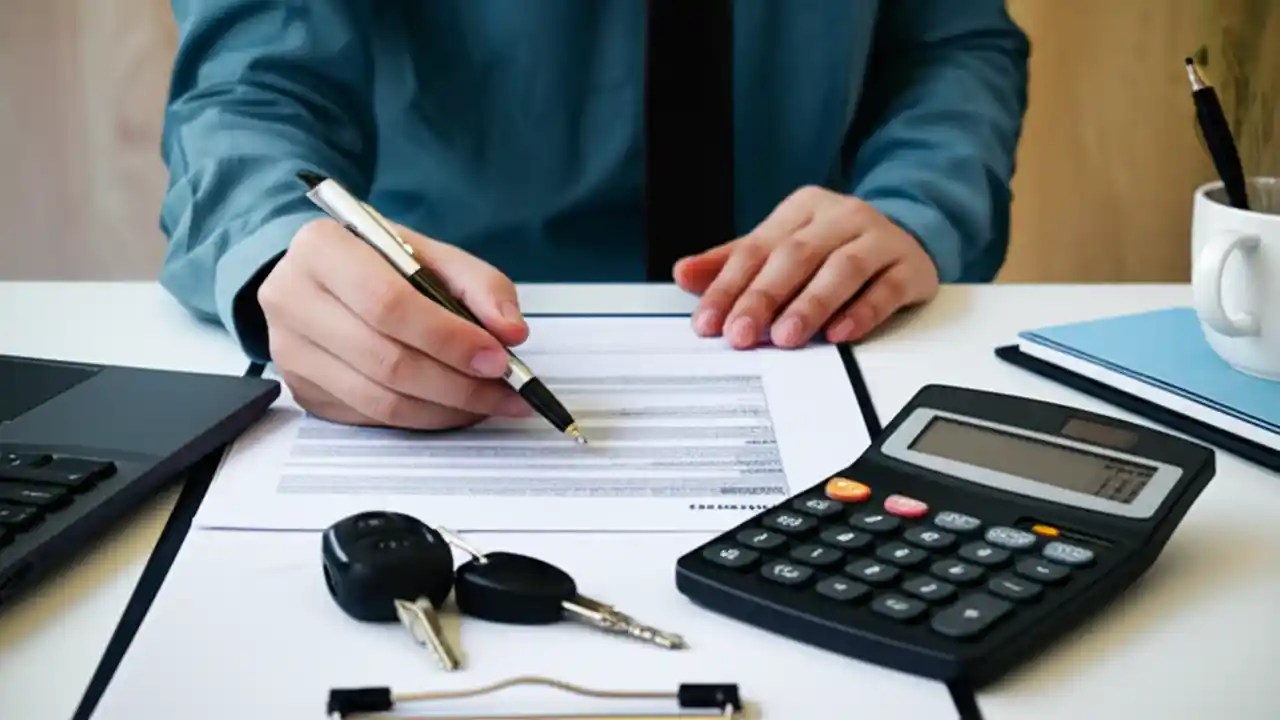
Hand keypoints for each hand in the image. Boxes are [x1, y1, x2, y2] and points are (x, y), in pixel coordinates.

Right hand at [258, 218, 532, 429]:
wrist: (323, 277)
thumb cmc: (378, 262)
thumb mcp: (430, 254)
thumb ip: (479, 285)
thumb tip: (510, 332)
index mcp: (321, 249)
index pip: (388, 304)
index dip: (448, 337)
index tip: (497, 357)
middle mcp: (291, 299)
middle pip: (386, 360)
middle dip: (458, 383)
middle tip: (505, 389)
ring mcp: (289, 351)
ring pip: (381, 400)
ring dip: (447, 409)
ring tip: (490, 401)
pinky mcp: (303, 390)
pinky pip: (373, 417)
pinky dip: (424, 418)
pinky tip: (454, 406)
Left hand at [673, 186, 940, 348]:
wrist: (908, 236)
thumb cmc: (833, 247)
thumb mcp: (781, 247)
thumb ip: (733, 263)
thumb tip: (684, 274)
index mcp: (802, 209)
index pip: (757, 249)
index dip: (728, 286)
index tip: (708, 322)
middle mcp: (841, 217)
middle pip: (796, 256)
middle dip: (763, 298)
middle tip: (741, 335)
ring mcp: (880, 239)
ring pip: (842, 270)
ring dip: (810, 305)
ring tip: (785, 337)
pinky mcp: (910, 267)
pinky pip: (885, 289)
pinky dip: (861, 312)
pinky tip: (839, 333)